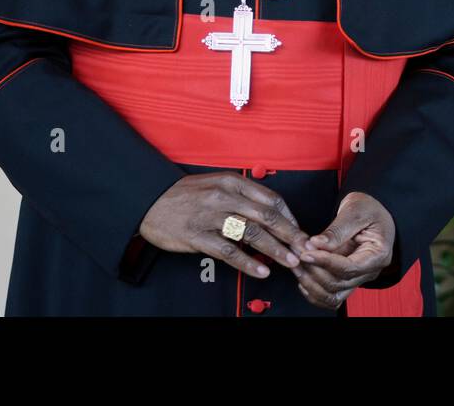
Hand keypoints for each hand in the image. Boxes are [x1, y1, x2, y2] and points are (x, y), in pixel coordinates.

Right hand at [139, 172, 309, 279]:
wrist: (149, 200)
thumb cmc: (185, 194)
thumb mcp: (215, 184)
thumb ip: (242, 196)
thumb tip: (270, 214)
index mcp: (231, 181)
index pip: (270, 198)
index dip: (290, 217)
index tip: (299, 232)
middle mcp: (224, 196)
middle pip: (266, 216)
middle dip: (290, 235)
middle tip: (304, 249)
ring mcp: (211, 216)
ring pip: (252, 234)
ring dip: (275, 250)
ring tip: (289, 262)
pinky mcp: (198, 235)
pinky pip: (228, 251)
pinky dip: (247, 262)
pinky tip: (260, 271)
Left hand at [294, 191, 394, 310]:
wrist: (370, 212)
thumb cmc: (368, 209)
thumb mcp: (354, 211)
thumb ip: (337, 230)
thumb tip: (316, 244)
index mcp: (378, 254)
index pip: (349, 267)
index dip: (325, 262)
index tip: (306, 253)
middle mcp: (369, 271)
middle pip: (339, 284)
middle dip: (314, 271)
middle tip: (297, 253)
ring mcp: (358, 278)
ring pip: (333, 295)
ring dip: (311, 284)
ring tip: (297, 265)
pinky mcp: (347, 279)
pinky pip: (331, 296)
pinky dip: (315, 292)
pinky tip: (303, 278)